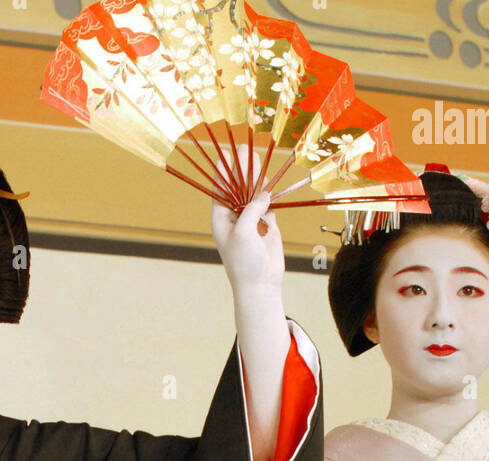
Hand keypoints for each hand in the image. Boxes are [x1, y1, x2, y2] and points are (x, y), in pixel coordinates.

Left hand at [211, 151, 284, 298]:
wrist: (261, 285)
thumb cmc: (244, 262)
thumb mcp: (243, 231)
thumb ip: (251, 208)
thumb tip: (264, 193)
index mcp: (221, 219)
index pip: (219, 190)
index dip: (221, 171)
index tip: (224, 153)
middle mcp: (234, 218)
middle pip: (237, 187)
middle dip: (241, 168)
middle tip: (244, 147)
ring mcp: (251, 221)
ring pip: (253, 194)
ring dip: (255, 176)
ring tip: (257, 155)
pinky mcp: (267, 226)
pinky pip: (268, 204)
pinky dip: (269, 193)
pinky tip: (269, 177)